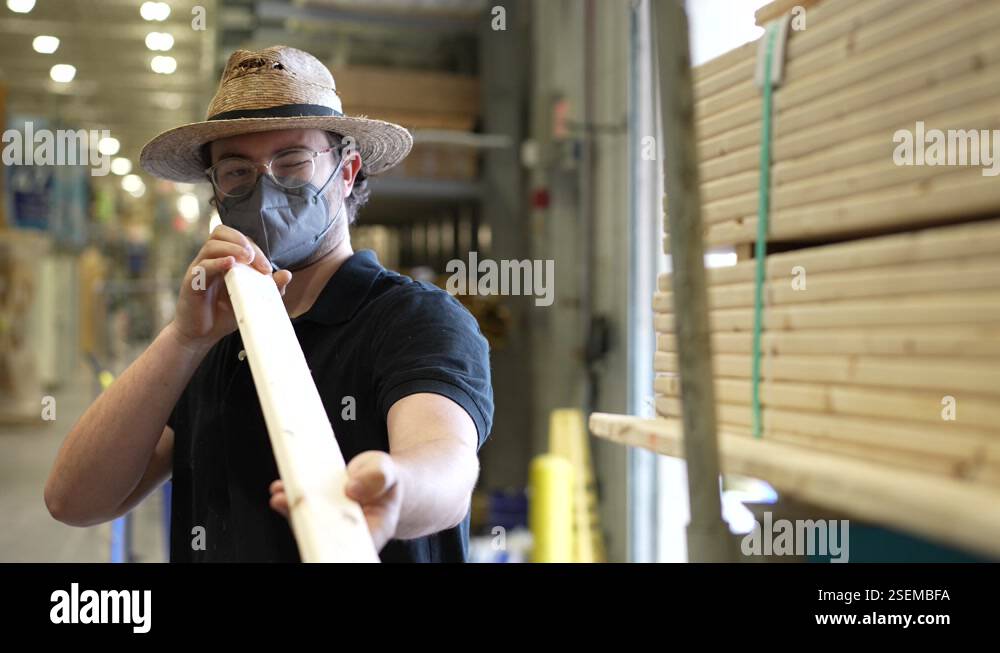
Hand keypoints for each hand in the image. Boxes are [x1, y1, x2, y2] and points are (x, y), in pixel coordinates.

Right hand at [172, 224, 291, 349]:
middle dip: (241, 242)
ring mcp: (199, 270)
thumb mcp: (250, 299)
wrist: (201, 336)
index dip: (254, 248)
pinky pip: (202, 266)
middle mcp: (209, 260)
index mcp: (223, 260)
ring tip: (246, 259)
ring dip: (232, 248)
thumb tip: (287, 274)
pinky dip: (217, 263)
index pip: (237, 240)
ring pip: (211, 245)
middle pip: (220, 233)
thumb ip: (268, 287)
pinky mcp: (191, 283)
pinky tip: (230, 264)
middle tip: (255, 259)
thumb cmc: (224, 315)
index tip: (267, 268)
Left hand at [269, 450, 403, 550]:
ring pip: (309, 525)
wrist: (380, 480)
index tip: (313, 525)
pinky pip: (302, 512)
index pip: (350, 543)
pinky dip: (289, 500)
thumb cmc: (386, 480)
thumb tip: (351, 488)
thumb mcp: (388, 471)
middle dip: (301, 521)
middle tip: (283, 502)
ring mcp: (331, 526)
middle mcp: (350, 534)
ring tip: (279, 493)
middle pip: (324, 536)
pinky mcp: (319, 515)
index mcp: (374, 530)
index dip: (330, 539)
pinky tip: (280, 488)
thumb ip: (377, 477)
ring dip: (291, 509)